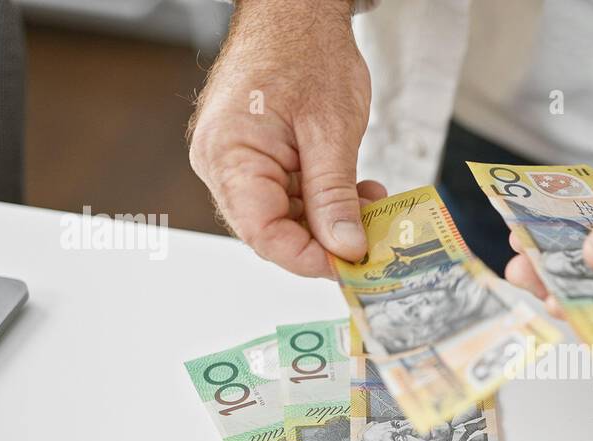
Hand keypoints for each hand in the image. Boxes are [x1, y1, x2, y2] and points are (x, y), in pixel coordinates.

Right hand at [188, 0, 384, 277]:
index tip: (350, 264)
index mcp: (230, 155)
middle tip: (371, 236)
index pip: (262, 234)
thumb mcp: (332, 131)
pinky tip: (355, 191)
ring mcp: (234, 159)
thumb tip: (344, 248)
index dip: (307, 258)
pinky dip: (322, 199)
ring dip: (329, 218)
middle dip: (324, 238)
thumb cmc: (305, 52)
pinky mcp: (253, 155)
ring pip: (283, 215)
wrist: (295, 11)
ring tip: (372, 202)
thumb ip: (335, 195)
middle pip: (271, 229)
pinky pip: (285, 194)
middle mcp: (221, 163)